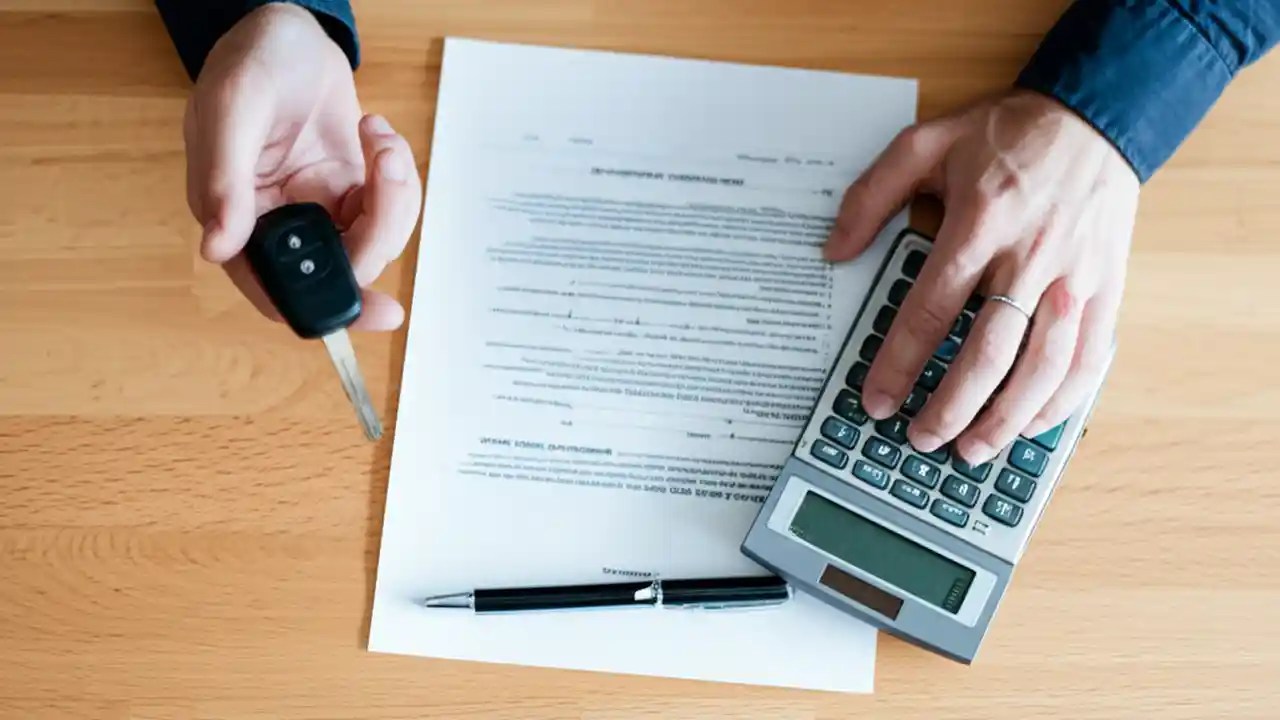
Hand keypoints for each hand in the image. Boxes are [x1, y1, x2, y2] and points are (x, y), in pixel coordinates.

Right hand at [183, 3, 420, 330]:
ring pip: (376, 239)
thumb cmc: (250, 63)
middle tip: (388, 171)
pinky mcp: (353, 190)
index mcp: (237, 218)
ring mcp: (321, 209)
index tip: (372, 311)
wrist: (288, 33)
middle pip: (341, 268)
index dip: (320, 309)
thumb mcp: (232, 109)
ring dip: (394, 193)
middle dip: (378, 231)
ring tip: (377, 137)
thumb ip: (225, 181)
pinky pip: (391, 208)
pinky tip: (375, 133)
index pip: (275, 288)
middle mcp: (280, 224)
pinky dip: (399, 175)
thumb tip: (218, 248)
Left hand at [824, 90, 1138, 463]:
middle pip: (987, 354)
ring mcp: (1074, 279)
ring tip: (971, 449)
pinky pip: (1089, 359)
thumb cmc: (1005, 133)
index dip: (898, 365)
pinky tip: (1031, 424)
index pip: (930, 312)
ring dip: (1006, 418)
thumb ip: (870, 196)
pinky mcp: (1106, 289)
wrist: (1094, 116)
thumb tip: (832, 250)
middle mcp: (1029, 258)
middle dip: (950, 407)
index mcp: (979, 225)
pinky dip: (1061, 401)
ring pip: (1042, 368)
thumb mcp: (925, 143)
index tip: (876, 401)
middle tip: (920, 438)